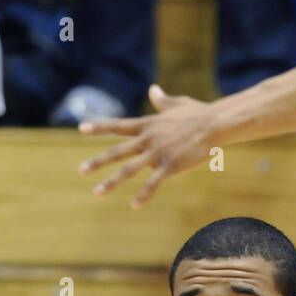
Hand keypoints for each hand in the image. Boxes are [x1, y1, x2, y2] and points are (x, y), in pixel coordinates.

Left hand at [78, 85, 214, 208]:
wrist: (215, 124)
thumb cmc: (199, 113)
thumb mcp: (177, 104)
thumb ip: (162, 100)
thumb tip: (153, 89)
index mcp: (148, 124)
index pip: (118, 125)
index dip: (99, 127)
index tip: (81, 128)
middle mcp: (147, 138)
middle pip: (117, 151)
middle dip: (98, 161)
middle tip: (81, 170)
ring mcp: (157, 152)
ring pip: (129, 169)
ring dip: (112, 181)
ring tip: (97, 192)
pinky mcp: (170, 165)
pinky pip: (153, 183)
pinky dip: (144, 195)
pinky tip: (134, 206)